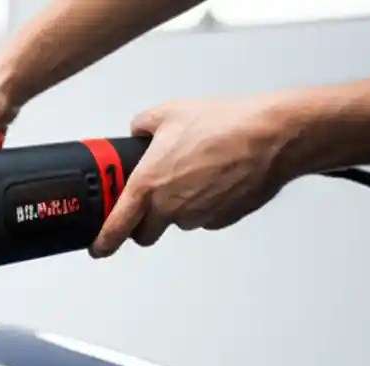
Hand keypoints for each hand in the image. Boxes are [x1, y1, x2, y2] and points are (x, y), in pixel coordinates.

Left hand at [91, 95, 293, 257]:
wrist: (272, 137)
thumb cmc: (224, 125)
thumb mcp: (170, 113)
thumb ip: (143, 125)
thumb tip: (138, 129)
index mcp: (147, 185)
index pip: (116, 227)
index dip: (103, 242)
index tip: (98, 247)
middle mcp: (170, 207)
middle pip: (146, 232)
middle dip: (144, 222)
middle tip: (151, 200)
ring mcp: (197, 216)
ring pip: (178, 222)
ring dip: (178, 208)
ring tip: (195, 174)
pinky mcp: (222, 219)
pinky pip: (205, 217)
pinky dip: (205, 204)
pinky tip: (216, 179)